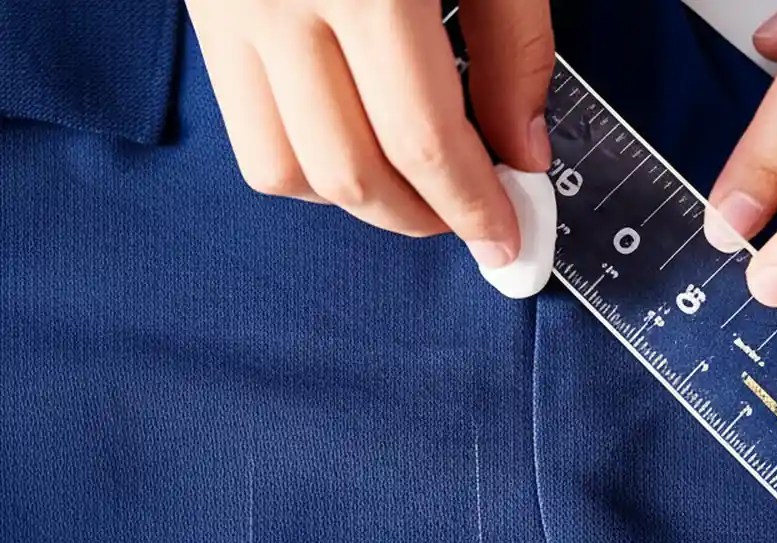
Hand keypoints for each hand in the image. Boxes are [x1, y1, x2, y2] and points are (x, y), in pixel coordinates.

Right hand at [187, 0, 554, 267]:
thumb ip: (514, 48)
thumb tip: (522, 152)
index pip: (423, 140)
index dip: (472, 207)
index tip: (508, 240)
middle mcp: (282, 3)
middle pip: (350, 173)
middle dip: (424, 219)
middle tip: (475, 217)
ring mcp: (232, 13)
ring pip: (286, 172)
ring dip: (363, 203)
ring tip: (421, 187)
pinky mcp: (209, 17)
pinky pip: (249, 132)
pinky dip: (310, 166)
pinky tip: (362, 144)